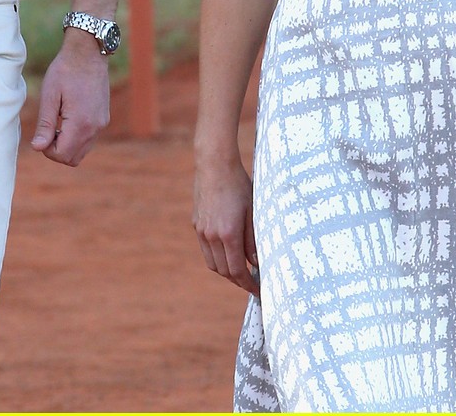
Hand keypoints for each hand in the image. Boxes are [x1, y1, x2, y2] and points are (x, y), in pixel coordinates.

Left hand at [30, 29, 108, 166]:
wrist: (88, 52)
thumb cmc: (65, 70)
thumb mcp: (50, 95)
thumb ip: (45, 124)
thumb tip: (37, 148)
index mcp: (80, 123)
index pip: (62, 155)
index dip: (47, 150)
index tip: (41, 132)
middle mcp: (95, 127)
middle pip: (73, 159)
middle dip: (56, 151)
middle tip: (48, 129)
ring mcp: (102, 123)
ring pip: (82, 151)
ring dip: (67, 145)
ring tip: (57, 122)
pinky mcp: (104, 118)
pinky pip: (89, 140)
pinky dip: (76, 137)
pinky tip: (67, 118)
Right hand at [194, 156, 258, 294]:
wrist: (215, 164)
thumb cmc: (239, 185)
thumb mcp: (253, 211)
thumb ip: (254, 239)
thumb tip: (256, 263)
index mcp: (228, 234)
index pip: (237, 271)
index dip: (248, 284)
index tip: (258, 290)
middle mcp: (211, 235)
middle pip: (224, 271)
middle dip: (238, 281)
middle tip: (252, 283)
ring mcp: (201, 230)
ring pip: (213, 263)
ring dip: (226, 271)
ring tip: (240, 271)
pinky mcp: (196, 223)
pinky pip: (206, 250)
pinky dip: (217, 258)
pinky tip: (227, 252)